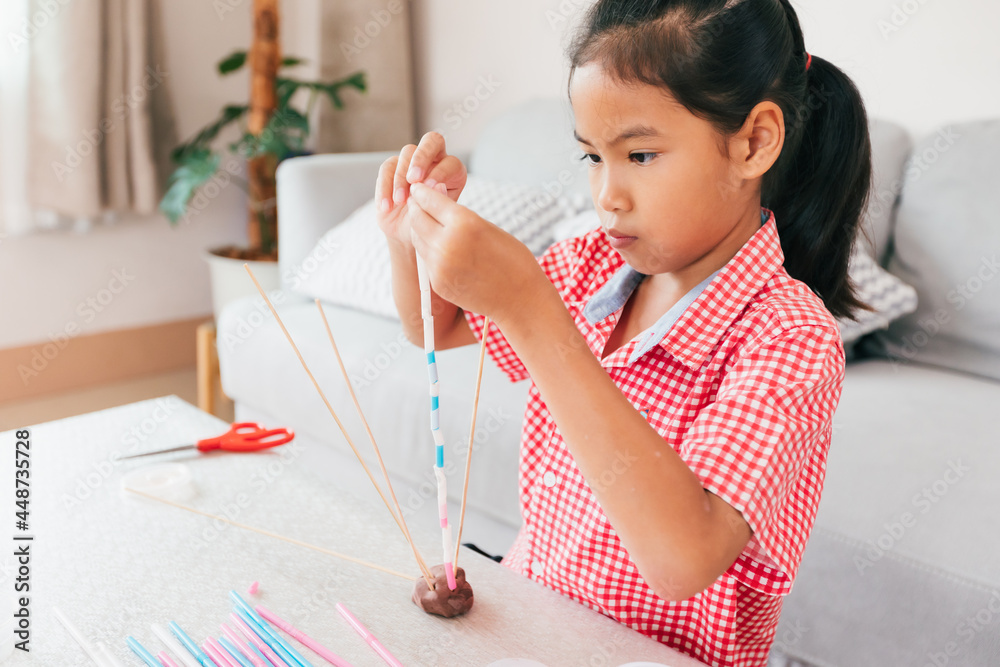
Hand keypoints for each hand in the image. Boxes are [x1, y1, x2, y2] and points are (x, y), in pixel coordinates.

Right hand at [375, 132, 467, 246]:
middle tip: (413, 179)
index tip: (430, 188)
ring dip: (401, 177)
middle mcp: (435, 160)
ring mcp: (412, 161)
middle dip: (422, 158)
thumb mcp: (438, 217)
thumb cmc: (428, 225)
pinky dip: (385, 187)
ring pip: (407, 152)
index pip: (450, 162)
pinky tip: (387, 206)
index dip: (440, 172)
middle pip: (431, 141)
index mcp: (453, 172)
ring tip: (400, 201)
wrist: (407, 235)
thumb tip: (436, 186)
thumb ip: (439, 201)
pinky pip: (387, 168)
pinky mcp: (392, 167)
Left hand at [405, 182, 549, 324]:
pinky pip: (426, 259)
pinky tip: (438, 246)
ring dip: (419, 229)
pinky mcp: (438, 283)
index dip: (422, 192)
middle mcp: (447, 244)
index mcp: (464, 223)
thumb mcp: (488, 228)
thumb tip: (436, 204)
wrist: (520, 299)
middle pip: (417, 218)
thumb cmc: (512, 260)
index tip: (419, 188)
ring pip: (417, 239)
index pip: (429, 200)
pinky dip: (429, 250)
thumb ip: (461, 217)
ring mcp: (440, 266)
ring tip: (427, 223)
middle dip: (416, 208)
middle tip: (417, 203)